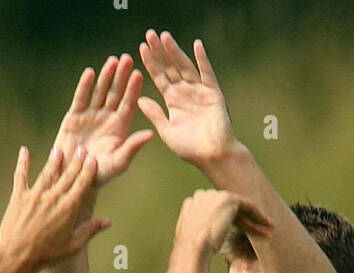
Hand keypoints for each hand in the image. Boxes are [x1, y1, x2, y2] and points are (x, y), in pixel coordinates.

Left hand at [0, 145, 106, 272]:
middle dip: (75, 161)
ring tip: (59, 150)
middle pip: (67, 175)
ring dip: (54, 160)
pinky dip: (22, 163)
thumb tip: (107, 222)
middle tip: (81, 149)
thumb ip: (90, 231)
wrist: (18, 257)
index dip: (88, 170)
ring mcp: (35, 196)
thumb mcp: (73, 246)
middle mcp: (53, 198)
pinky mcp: (18, 197)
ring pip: (47, 173)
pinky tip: (24, 151)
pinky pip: (21, 176)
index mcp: (68, 209)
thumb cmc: (48, 256)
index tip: (92, 159)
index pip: (82, 184)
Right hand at [52, 54, 153, 188]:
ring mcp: (91, 116)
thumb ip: (132, 147)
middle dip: (121, 77)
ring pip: (100, 92)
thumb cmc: (99, 175)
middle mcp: (106, 119)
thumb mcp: (118, 163)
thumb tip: (151, 134)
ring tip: (112, 61)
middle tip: (128, 59)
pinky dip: (85, 86)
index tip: (139, 75)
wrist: (73, 178)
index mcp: (120, 128)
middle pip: (116, 94)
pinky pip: (80, 98)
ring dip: (106, 76)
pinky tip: (90, 72)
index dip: (133, 90)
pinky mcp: (74, 117)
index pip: (128, 105)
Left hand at [137, 31, 237, 168]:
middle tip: (150, 34)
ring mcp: (199, 91)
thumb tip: (139, 100)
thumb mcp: (167, 132)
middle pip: (170, 68)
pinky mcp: (213, 93)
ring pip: (185, 67)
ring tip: (165, 36)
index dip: (151, 63)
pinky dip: (203, 60)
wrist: (214, 157)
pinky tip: (196, 45)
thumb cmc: (191, 149)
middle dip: (160, 52)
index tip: (141, 48)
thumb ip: (155, 115)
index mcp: (173, 101)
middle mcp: (185, 93)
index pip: (159, 77)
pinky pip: (207, 73)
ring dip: (175, 51)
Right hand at [174, 188, 272, 255]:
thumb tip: (206, 243)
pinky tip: (268, 225)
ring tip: (269, 229)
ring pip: (241, 206)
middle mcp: (203, 196)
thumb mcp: (192, 242)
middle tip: (261, 232)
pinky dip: (259, 215)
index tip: (243, 234)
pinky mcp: (227, 199)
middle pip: (230, 208)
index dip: (232, 223)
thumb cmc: (191, 253)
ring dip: (256, 219)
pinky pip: (248, 205)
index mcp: (192, 205)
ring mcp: (215, 195)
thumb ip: (199, 236)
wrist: (193, 248)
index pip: (216, 212)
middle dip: (247, 220)